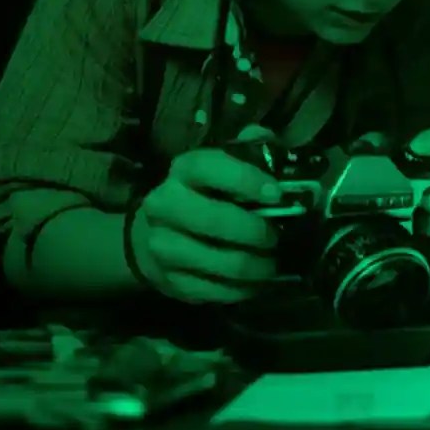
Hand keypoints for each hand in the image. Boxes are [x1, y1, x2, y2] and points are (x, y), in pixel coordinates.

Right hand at [129, 125, 283, 303]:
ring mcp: (164, 248)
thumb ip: (248, 150)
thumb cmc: (202, 195)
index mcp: (182, 171)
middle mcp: (165, 206)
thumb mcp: (221, 167)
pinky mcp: (172, 283)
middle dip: (256, 231)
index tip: (277, 195)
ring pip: (221, 262)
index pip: (210, 168)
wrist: (151, 236)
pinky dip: (246, 289)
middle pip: (216, 220)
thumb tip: (265, 137)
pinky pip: (218, 291)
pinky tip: (259, 282)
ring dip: (258, 266)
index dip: (246, 180)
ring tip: (274, 263)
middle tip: (278, 237)